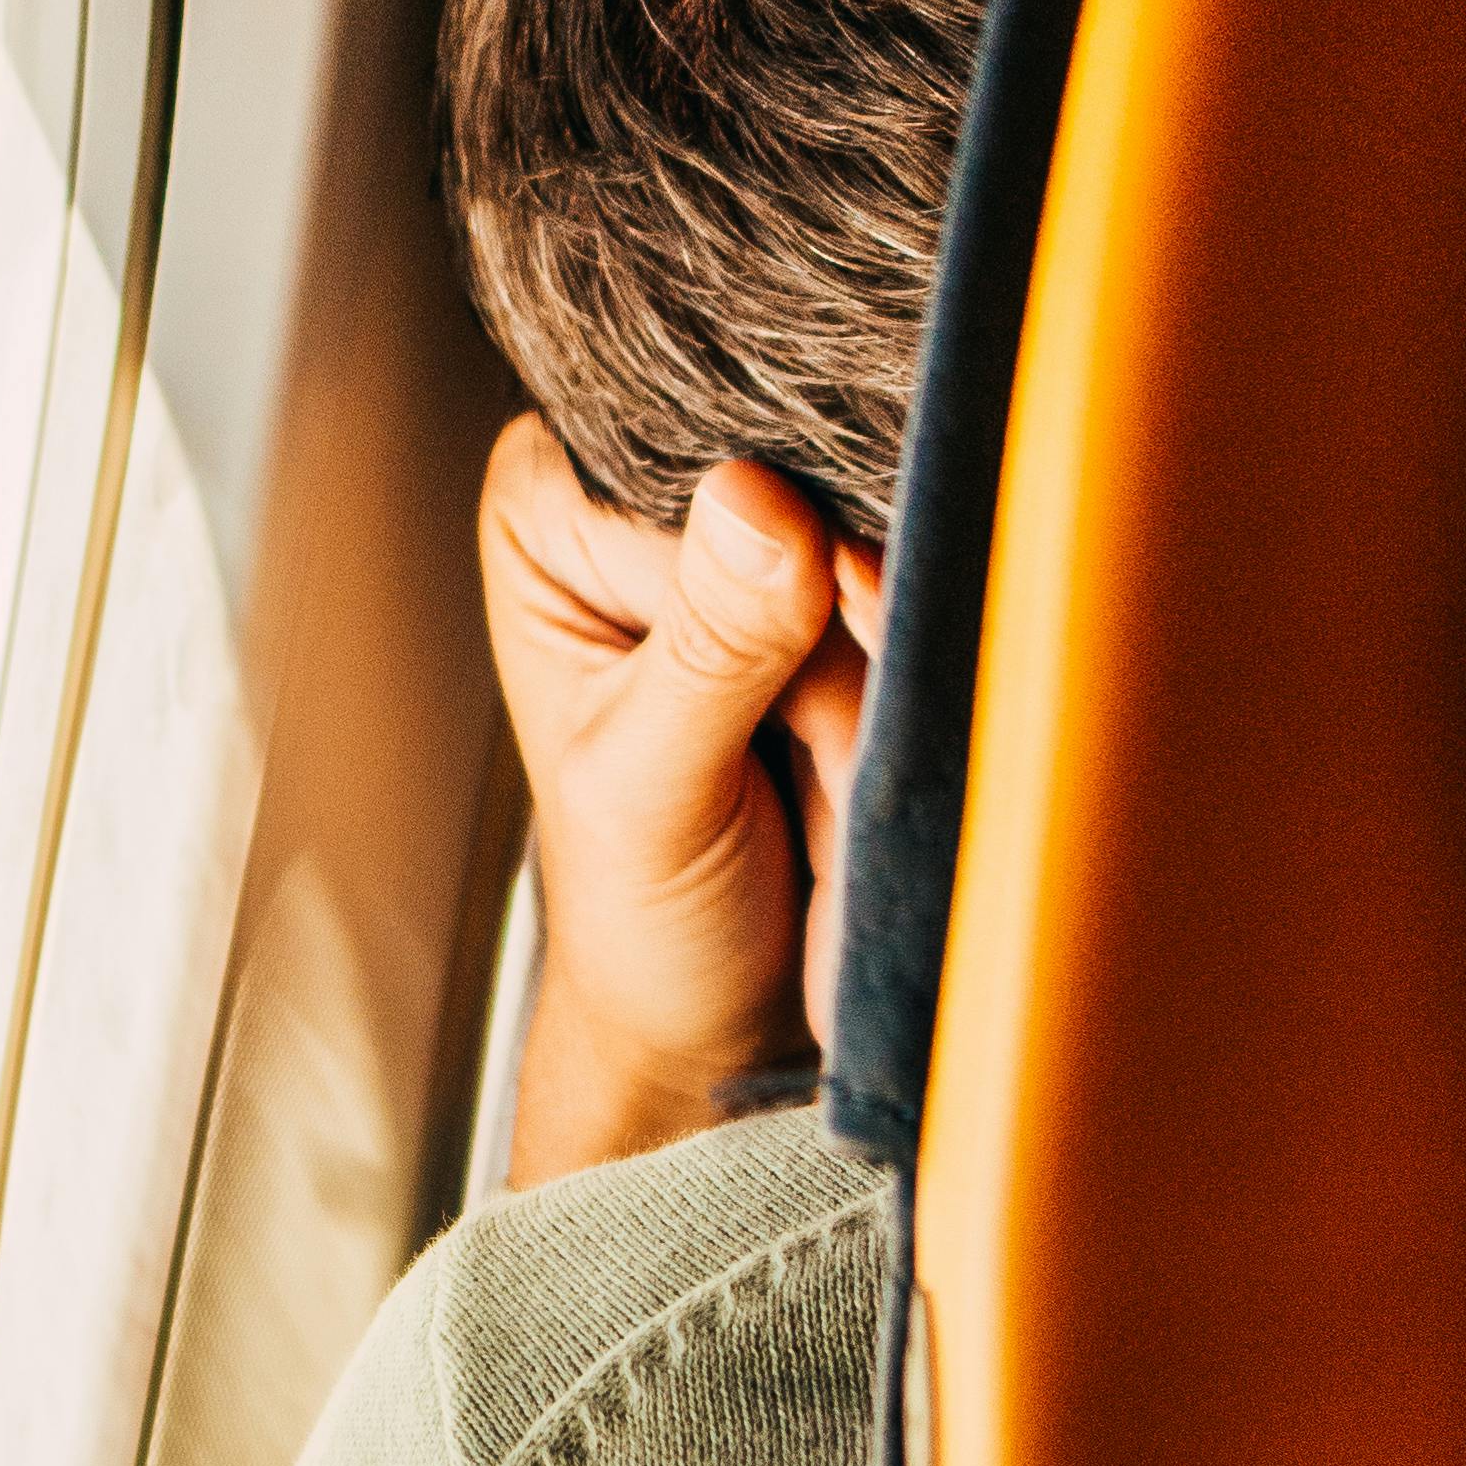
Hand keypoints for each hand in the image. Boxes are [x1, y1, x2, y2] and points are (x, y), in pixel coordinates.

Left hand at [479, 418, 877, 1186]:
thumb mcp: (654, 789)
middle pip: (798, 485)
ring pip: (875, 546)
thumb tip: (757, 499)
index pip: (687, 453)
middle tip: (802, 751)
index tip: (809, 646)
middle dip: (827, 631)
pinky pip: (916, 597)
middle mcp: (641, 499)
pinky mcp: (836, 600)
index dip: (765, 537)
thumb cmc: (638, 914)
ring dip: (872, 679)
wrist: (717, 1012)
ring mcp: (748, 544)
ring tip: (814, 784)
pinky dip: (906, 689)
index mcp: (549, 514)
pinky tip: (854, 764)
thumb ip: (708, 650)